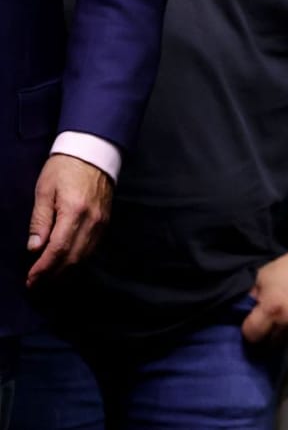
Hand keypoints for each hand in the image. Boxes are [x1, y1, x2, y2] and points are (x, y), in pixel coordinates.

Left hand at [26, 154, 112, 285]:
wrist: (94, 152)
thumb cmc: (64, 168)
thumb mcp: (44, 190)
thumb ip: (40, 220)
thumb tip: (34, 248)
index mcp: (75, 211)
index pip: (58, 249)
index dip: (44, 268)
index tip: (30, 280)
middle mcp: (92, 221)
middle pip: (73, 258)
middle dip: (53, 275)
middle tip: (36, 285)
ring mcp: (102, 222)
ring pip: (85, 256)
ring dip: (66, 272)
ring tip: (48, 280)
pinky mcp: (106, 222)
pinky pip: (92, 248)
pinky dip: (78, 261)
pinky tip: (66, 266)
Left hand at [240, 248, 287, 343]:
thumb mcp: (262, 278)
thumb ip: (254, 299)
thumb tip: (249, 313)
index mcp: (272, 309)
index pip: (252, 335)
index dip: (251, 329)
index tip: (255, 324)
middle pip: (271, 342)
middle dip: (270, 333)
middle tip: (274, 321)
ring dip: (287, 334)